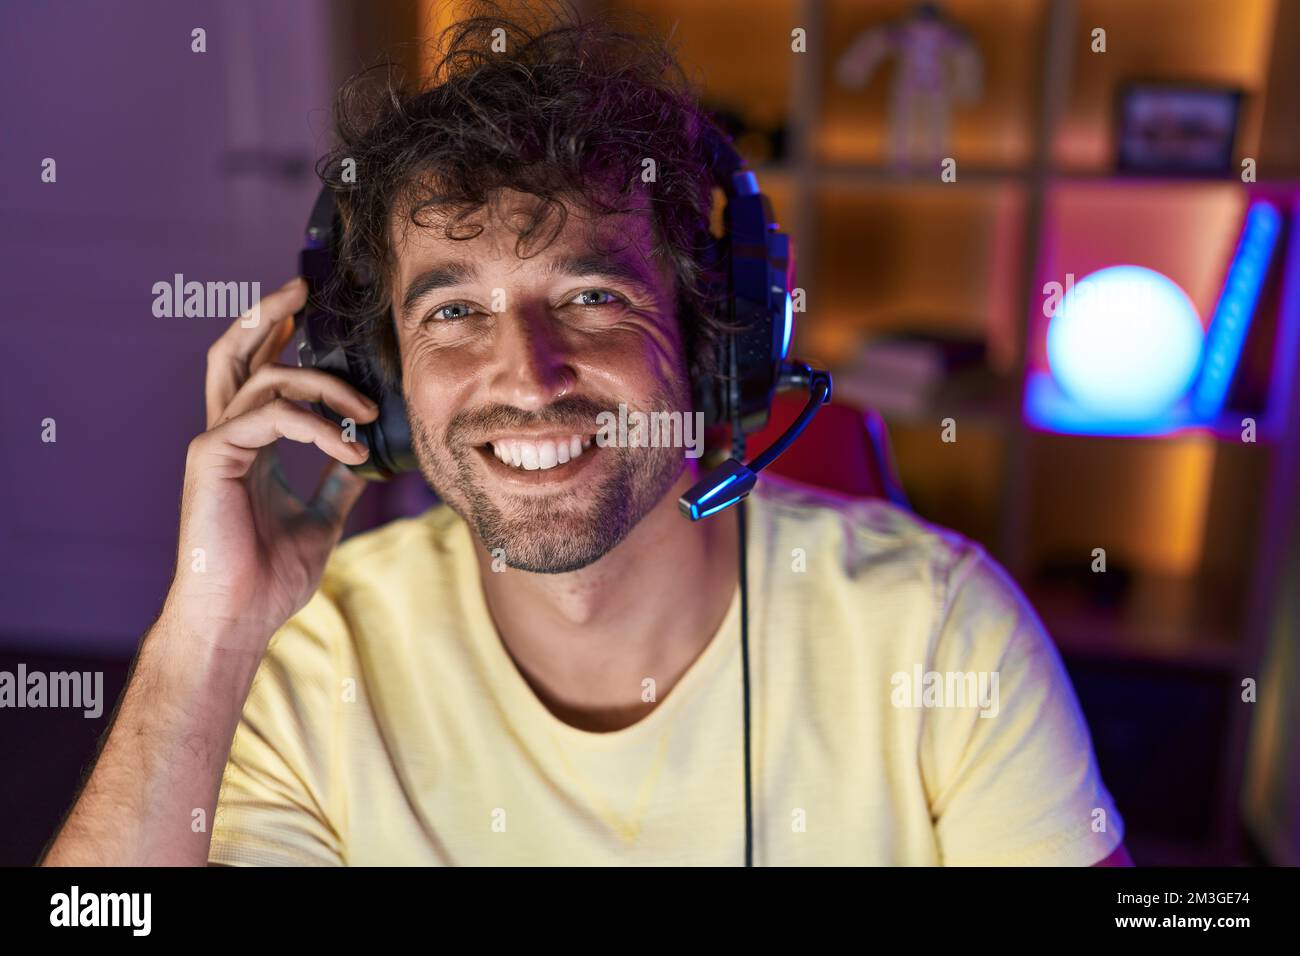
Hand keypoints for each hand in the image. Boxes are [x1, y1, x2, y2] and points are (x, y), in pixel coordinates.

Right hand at [162, 277, 376, 654]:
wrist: (239, 618)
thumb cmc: (270, 577)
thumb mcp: (322, 520)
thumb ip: (339, 484)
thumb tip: (371, 461)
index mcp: (249, 445)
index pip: (257, 374)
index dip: (277, 336)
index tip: (308, 311)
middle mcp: (227, 435)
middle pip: (235, 353)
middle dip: (267, 314)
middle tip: (304, 288)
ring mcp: (215, 443)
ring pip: (265, 380)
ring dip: (324, 386)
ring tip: (368, 411)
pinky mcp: (212, 457)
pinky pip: (269, 417)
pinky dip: (315, 426)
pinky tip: (348, 449)